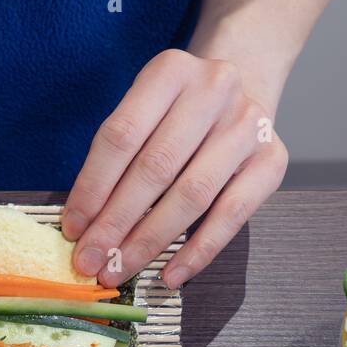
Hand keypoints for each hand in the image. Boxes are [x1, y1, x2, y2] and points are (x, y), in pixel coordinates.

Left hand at [63, 49, 287, 288]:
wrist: (246, 85)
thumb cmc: (179, 111)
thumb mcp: (145, 111)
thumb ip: (116, 159)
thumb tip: (84, 225)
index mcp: (170, 71)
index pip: (120, 137)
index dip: (92, 188)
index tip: (73, 229)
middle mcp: (214, 89)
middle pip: (155, 168)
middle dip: (116, 222)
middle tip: (90, 261)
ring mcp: (248, 124)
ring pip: (191, 194)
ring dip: (149, 240)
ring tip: (120, 270)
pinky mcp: (273, 160)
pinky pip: (231, 215)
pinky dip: (198, 251)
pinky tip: (170, 275)